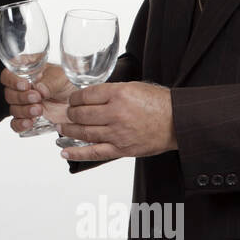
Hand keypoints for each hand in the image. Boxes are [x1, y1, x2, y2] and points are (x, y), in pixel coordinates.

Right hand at [0, 63, 72, 133]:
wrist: (78, 104)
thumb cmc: (68, 84)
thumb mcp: (62, 77)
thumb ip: (51, 82)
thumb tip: (39, 89)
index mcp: (27, 72)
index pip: (8, 74)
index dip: (12, 80)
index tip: (25, 85)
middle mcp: (23, 88)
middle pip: (9, 93)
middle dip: (21, 97)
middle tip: (37, 98)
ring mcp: (24, 104)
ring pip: (13, 109)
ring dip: (23, 111)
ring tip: (39, 110)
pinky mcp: (28, 118)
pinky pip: (16, 123)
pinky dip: (20, 124)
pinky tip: (29, 123)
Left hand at [58, 82, 177, 162]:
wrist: (178, 121)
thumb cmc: (160, 103)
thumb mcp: (134, 87)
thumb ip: (112, 91)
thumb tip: (92, 95)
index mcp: (119, 94)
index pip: (86, 95)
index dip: (74, 97)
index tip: (72, 99)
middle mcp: (116, 113)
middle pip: (81, 114)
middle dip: (70, 113)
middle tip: (67, 113)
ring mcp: (118, 133)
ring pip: (84, 132)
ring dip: (69, 130)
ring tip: (62, 127)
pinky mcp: (122, 149)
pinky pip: (94, 152)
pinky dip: (77, 153)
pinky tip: (64, 151)